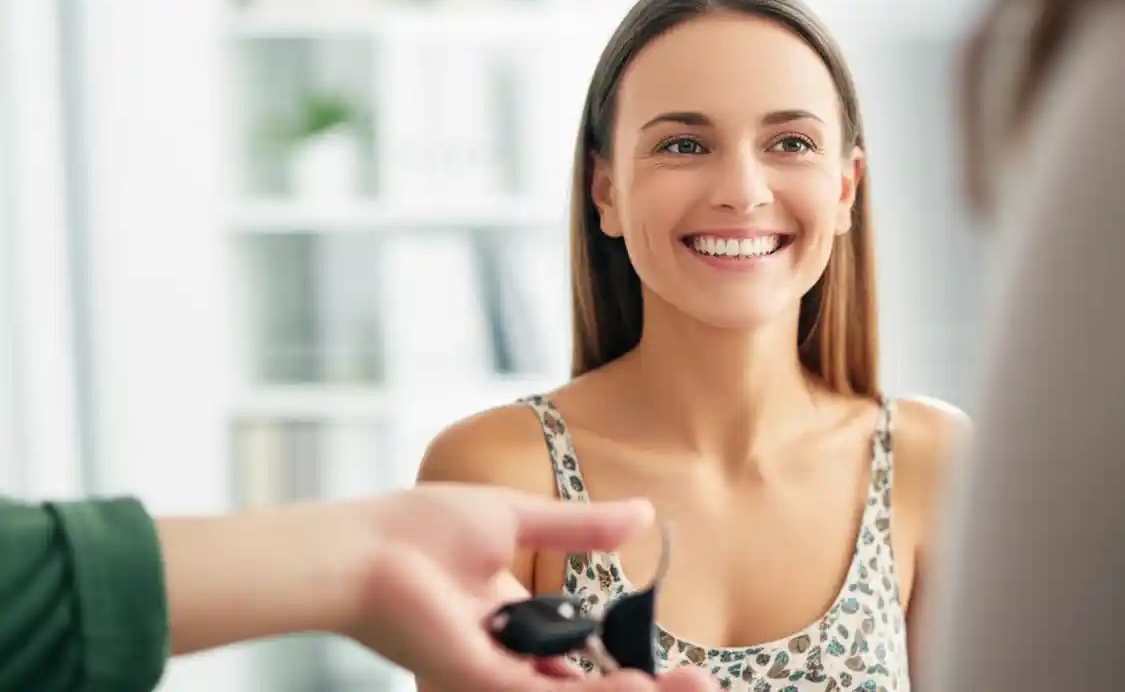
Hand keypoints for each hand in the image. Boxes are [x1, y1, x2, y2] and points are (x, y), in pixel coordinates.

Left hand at [343, 483, 715, 690]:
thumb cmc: (420, 527)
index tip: (673, 666)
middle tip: (697, 686)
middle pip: (587, 688)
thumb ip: (582, 528)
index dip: (628, 665)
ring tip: (688, 688)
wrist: (361, 547)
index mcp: (514, 621)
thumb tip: (644, 515)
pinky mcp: (482, 681)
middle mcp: (510, 656)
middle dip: (644, 690)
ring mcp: (497, 673)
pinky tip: (640, 687)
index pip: (582, 659)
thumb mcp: (519, 518)